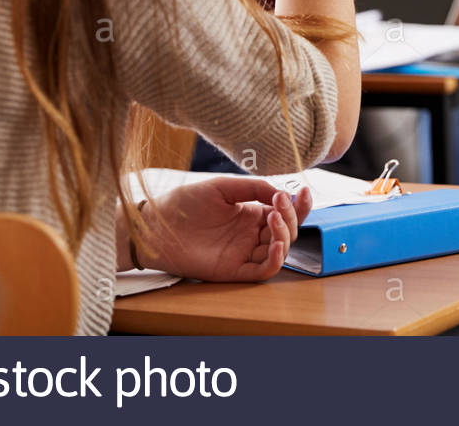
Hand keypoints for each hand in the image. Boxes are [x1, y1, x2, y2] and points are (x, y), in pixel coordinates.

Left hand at [133, 178, 313, 281]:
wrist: (155, 224)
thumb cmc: (184, 203)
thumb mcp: (223, 186)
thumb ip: (254, 187)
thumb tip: (282, 193)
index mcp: (250, 214)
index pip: (284, 212)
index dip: (298, 205)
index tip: (303, 191)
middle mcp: (250, 234)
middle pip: (287, 231)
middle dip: (291, 216)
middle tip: (279, 203)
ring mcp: (243, 252)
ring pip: (280, 250)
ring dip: (285, 235)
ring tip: (274, 218)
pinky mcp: (234, 270)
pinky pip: (263, 270)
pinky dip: (276, 259)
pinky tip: (275, 244)